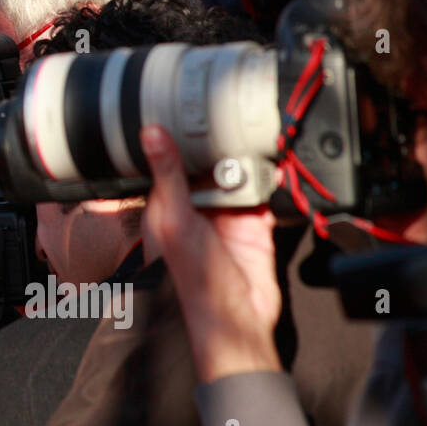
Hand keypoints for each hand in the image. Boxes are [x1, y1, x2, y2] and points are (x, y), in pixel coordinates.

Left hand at [139, 125, 282, 382]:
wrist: (233, 320)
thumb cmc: (189, 278)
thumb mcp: (174, 218)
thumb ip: (169, 175)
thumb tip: (152, 133)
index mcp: (167, 205)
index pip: (172, 163)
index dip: (180, 139)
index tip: (187, 105)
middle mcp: (196, 208)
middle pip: (208, 166)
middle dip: (219, 145)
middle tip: (231, 109)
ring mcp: (226, 217)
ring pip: (237, 177)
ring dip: (246, 160)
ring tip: (255, 128)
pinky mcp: (255, 227)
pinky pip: (263, 196)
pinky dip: (270, 181)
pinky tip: (274, 161)